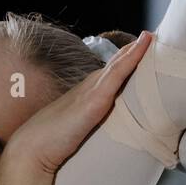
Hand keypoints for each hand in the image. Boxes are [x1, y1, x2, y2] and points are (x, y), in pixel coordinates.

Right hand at [6, 31, 153, 175]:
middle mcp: (88, 86)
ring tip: (154, 35)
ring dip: (137, 48)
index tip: (143, 49)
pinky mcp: (95, 98)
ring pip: (119, 63)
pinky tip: (145, 42)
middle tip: (154, 36)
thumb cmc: (48, 144)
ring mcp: (92, 90)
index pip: (110, 74)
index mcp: (85, 94)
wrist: (31, 149)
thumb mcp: (73, 130)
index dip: (126, 60)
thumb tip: (94, 133)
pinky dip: (133, 56)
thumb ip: (86, 126)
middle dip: (135, 50)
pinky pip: (119, 72)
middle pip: (117, 64)